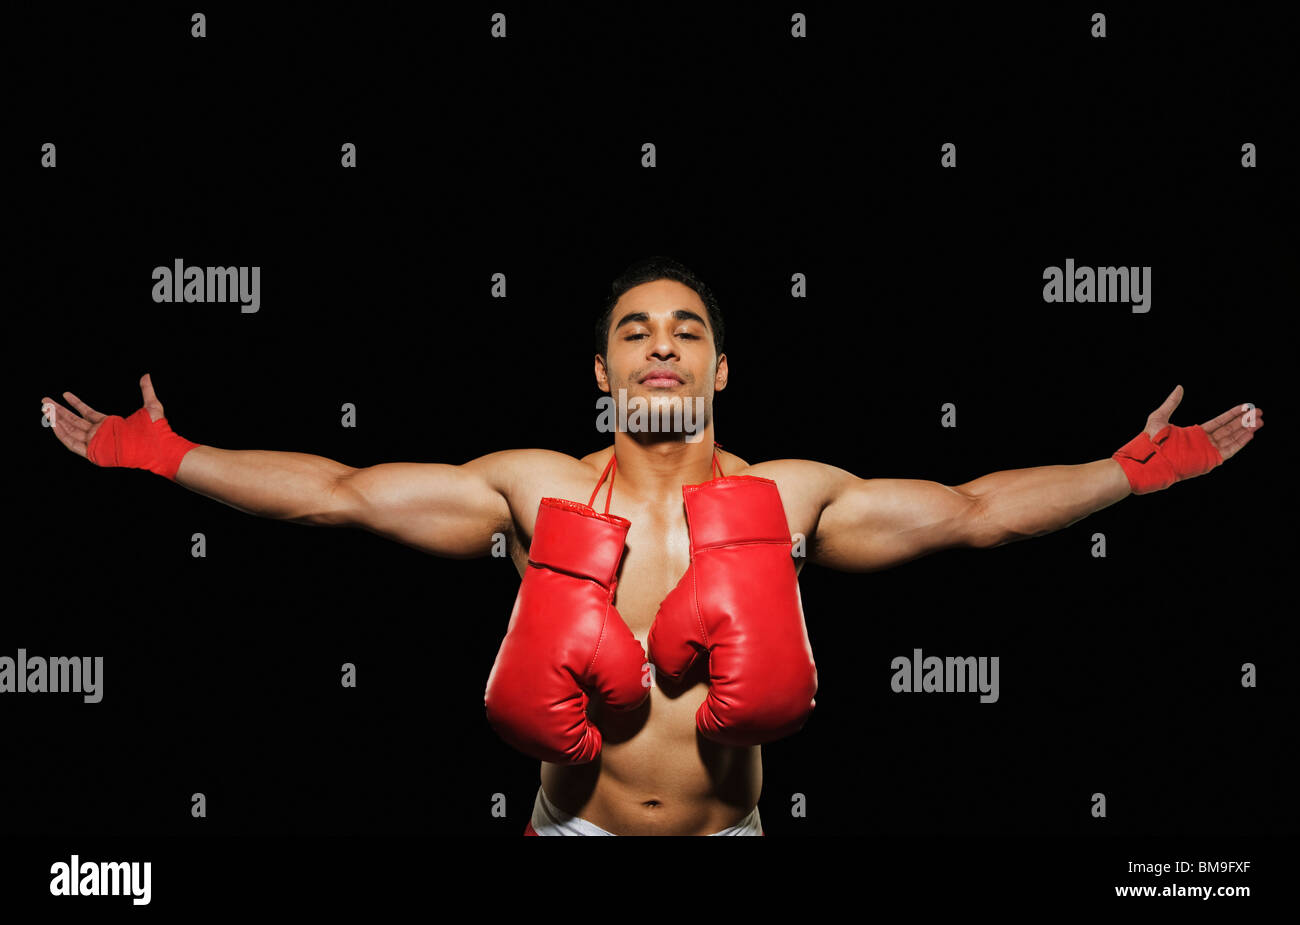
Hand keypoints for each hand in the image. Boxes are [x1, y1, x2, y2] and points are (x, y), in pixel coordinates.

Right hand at [42, 373, 167, 459]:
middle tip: (44, 400)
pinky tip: (53, 423)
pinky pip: (73, 444)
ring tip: (45, 408)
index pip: (87, 413)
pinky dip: (62, 434)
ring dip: (56, 420)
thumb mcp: (151, 406)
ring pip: (70, 431)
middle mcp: (101, 434)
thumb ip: (147, 390)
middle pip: (74, 422)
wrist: (159, 446)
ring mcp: (97, 444)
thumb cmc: (157, 430)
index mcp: (110, 425)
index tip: (65, 394)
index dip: (75, 403)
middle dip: (59, 411)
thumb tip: (146, 375)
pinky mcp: (94, 453)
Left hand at [1142, 384, 1263, 461]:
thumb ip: (1172, 402)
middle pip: (1229, 430)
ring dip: (1246, 430)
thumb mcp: (1160, 417)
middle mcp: (1203, 443)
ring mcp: (1206, 452)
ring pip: (1231, 439)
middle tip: (1259, 412)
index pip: (1219, 422)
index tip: (1246, 407)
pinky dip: (1239, 443)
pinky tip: (1249, 434)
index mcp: (1194, 434)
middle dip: (1244, 421)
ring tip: (1259, 422)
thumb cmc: (1149, 441)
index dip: (1233, 415)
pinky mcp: (1208, 461)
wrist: (1146, 459)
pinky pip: (1228, 451)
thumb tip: (1179, 387)